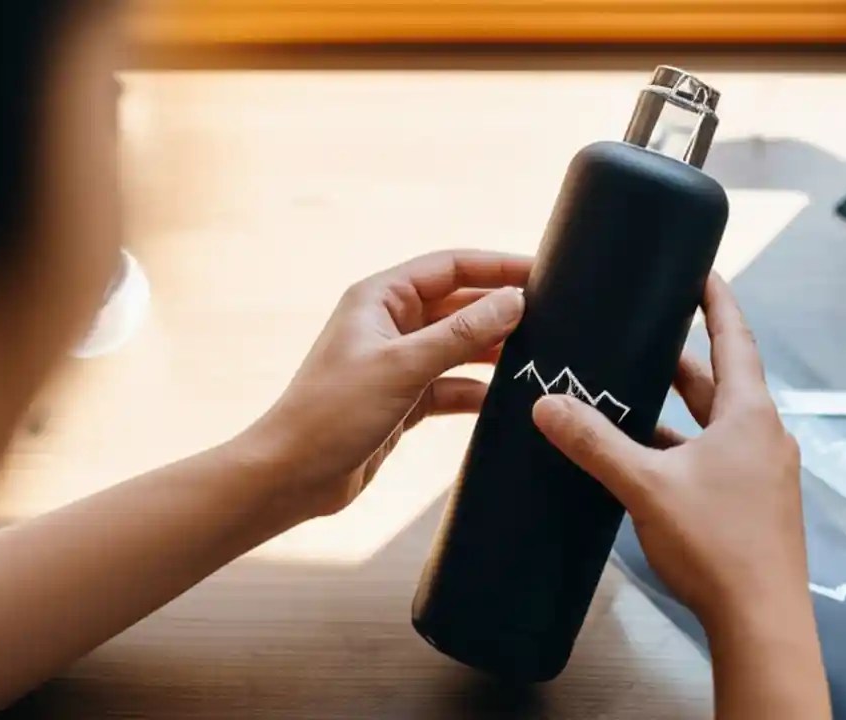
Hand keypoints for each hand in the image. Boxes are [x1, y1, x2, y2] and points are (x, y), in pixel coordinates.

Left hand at [242, 250, 531, 521]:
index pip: (451, 266)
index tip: (542, 273)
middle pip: (459, 304)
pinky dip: (477, 390)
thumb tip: (514, 301)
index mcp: (380, 298)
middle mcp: (389, 323)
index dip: (497, 267)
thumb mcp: (403, 367)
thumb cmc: (331, 414)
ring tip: (540, 356)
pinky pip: (451, 385)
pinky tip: (508, 398)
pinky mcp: (403, 400)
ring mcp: (397, 363)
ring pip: (458, 347)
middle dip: (501, 310)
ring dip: (493, 351)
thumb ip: (461, 334)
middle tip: (553, 318)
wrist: (291, 478)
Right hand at [531, 273, 805, 624]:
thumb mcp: (645, 486)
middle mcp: (763, 436)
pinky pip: (715, 457)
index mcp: (749, 415)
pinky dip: (682, 447)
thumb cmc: (719, 548)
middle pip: (720, 380)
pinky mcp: (753, 503)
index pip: (735, 337)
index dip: (717, 300)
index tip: (702, 271)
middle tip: (644, 333)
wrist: (761, 621)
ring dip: (678, 408)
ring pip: (715, 423)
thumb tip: (548, 405)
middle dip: (681, 358)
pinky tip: (647, 460)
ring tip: (633, 394)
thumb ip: (595, 442)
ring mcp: (762, 472)